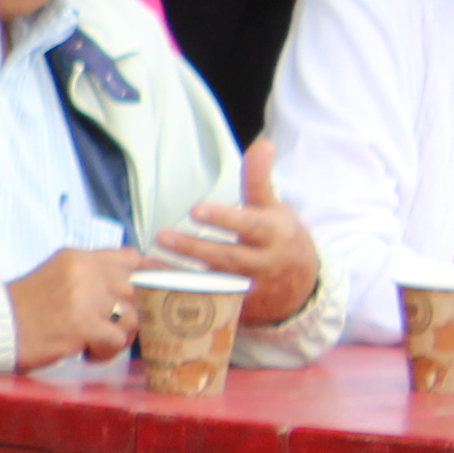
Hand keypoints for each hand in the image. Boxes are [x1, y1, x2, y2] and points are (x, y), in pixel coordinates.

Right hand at [4, 242, 145, 369]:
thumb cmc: (24, 309)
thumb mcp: (57, 277)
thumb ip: (91, 275)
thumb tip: (132, 284)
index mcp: (78, 257)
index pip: (131, 258)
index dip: (146, 276)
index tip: (148, 294)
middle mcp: (84, 271)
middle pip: (138, 289)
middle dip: (131, 313)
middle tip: (111, 328)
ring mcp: (84, 296)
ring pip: (132, 316)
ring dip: (119, 336)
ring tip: (95, 343)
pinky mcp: (82, 324)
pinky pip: (117, 340)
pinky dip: (106, 352)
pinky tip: (87, 352)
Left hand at [155, 140, 325, 329]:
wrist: (304, 286)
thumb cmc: (281, 237)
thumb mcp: (274, 207)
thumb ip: (260, 179)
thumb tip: (262, 143)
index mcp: (273, 234)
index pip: (250, 225)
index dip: (225, 218)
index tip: (197, 209)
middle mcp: (264, 263)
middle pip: (229, 258)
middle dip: (195, 249)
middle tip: (163, 235)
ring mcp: (252, 290)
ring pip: (216, 285)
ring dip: (181, 277)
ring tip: (149, 265)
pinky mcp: (240, 309)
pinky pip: (210, 306)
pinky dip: (184, 300)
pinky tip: (154, 290)